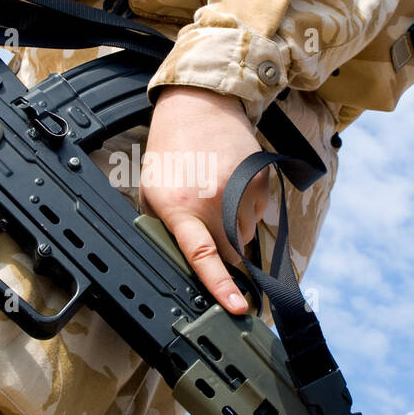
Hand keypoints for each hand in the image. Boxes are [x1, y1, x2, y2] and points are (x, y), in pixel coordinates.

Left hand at [139, 86, 269, 313]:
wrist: (199, 107)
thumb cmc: (170, 153)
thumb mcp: (152, 192)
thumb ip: (163, 228)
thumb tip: (178, 263)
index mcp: (181, 207)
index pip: (203, 255)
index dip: (220, 285)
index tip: (236, 307)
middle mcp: (215, 200)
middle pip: (231, 253)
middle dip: (222, 249)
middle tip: (206, 223)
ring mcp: (242, 190)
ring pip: (248, 236)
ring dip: (236, 228)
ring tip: (216, 197)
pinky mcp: (261, 181)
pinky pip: (260, 214)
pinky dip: (248, 209)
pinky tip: (231, 187)